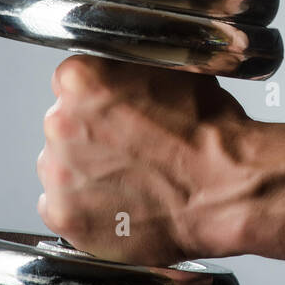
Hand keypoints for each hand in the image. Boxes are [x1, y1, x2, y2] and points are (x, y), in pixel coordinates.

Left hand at [36, 55, 255, 265]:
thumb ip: (129, 68)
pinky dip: (87, 210)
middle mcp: (59, 123)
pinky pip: (63, 209)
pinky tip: (123, 205)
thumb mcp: (174, 71)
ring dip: (87, 173)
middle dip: (90, 135)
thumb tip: (120, 71)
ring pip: (61, 168)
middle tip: (133, 148)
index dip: (98, 98)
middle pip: (63, 125)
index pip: (70, 83)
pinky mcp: (64, 216)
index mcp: (80, 81)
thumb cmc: (209, 133)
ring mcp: (58, 174)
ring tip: (132, 180)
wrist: (226, 188)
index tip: (116, 112)